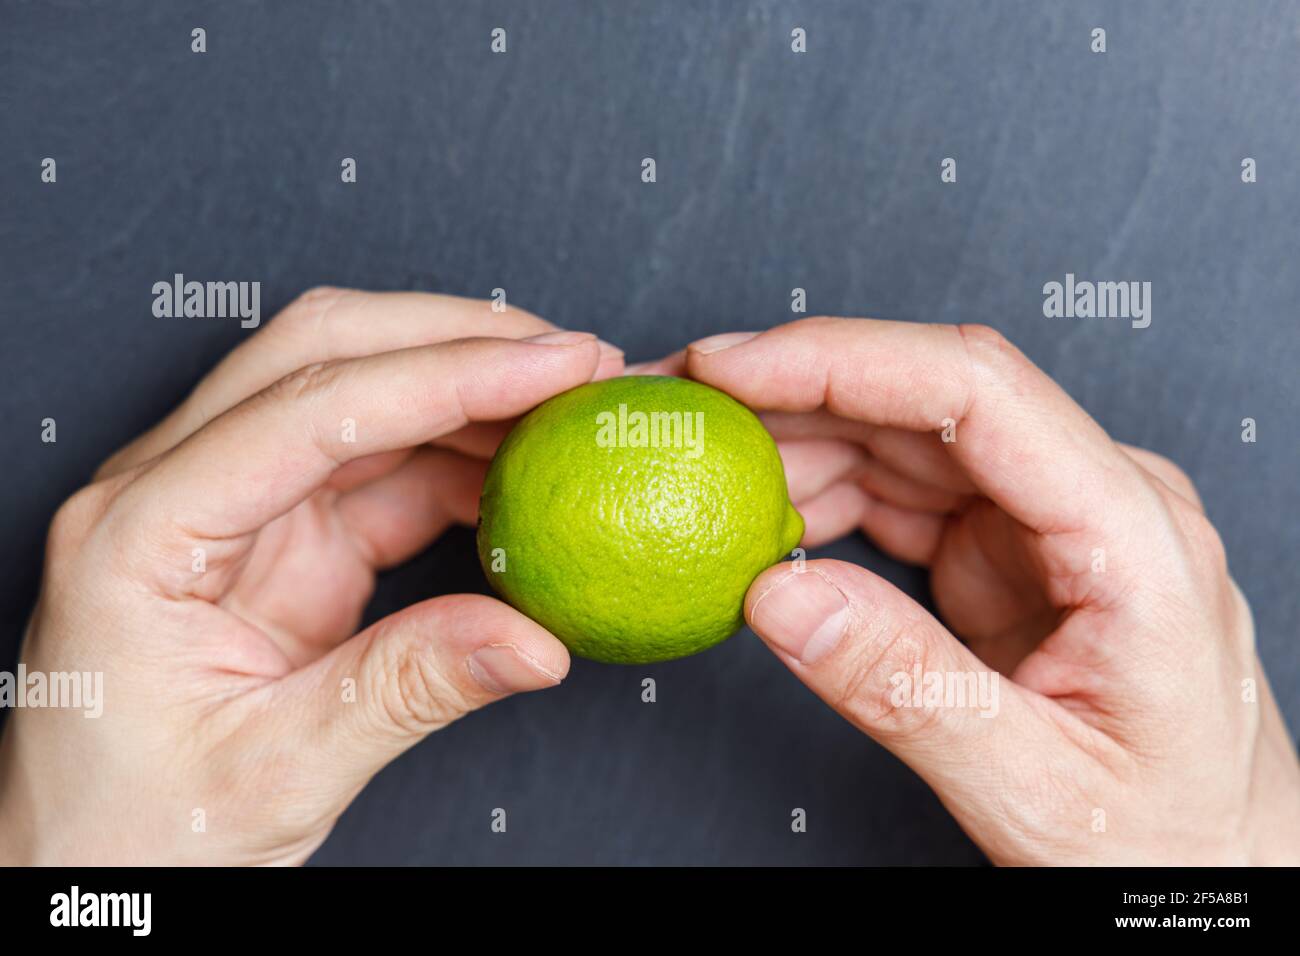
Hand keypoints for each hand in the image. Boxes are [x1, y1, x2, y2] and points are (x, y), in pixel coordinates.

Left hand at [0, 287, 621, 864]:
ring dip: (470, 393)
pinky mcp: (281, 536)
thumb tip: (536, 641)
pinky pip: (383, 471)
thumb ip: (408, 691)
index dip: (447, 375)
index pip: (311, 409)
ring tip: (571, 412)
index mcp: (141, 532)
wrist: (86, 860)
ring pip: (360, 396)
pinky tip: (526, 478)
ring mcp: (232, 506)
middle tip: (579, 359)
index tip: (558, 364)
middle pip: (325, 353)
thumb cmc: (134, 827)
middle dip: (461, 340)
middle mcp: (176, 489)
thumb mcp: (276, 771)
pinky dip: (463, 465)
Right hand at [682, 318, 1299, 864]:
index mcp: (1130, 529)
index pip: (975, 390)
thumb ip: (904, 689)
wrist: (1221, 863)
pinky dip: (821, 497)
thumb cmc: (1169, 833)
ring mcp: (1048, 517)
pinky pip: (900, 492)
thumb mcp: (1035, 785)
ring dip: (796, 443)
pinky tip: (764, 521)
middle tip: (680, 409)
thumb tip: (778, 596)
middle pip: (925, 397)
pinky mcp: (1009, 546)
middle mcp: (1093, 497)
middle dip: (792, 390)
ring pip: (903, 437)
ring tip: (703, 472)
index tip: (730, 368)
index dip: (840, 359)